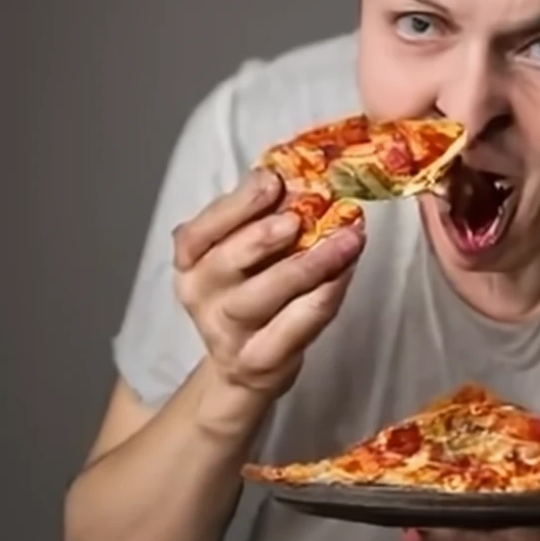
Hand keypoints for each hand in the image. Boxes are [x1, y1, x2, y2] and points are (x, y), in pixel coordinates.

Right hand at [172, 168, 363, 404]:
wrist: (246, 364)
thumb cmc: (250, 292)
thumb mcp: (243, 251)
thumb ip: (260, 216)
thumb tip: (296, 176)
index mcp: (191, 260)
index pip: (199, 231)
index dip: (237, 204)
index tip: (273, 180)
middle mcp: (202, 295)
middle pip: (228, 261)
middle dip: (266, 234)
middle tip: (301, 216)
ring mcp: (229, 332)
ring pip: (267, 292)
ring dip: (312, 261)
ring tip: (348, 238)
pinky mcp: (262, 358)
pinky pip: (298, 322)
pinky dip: (326, 294)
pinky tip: (346, 271)